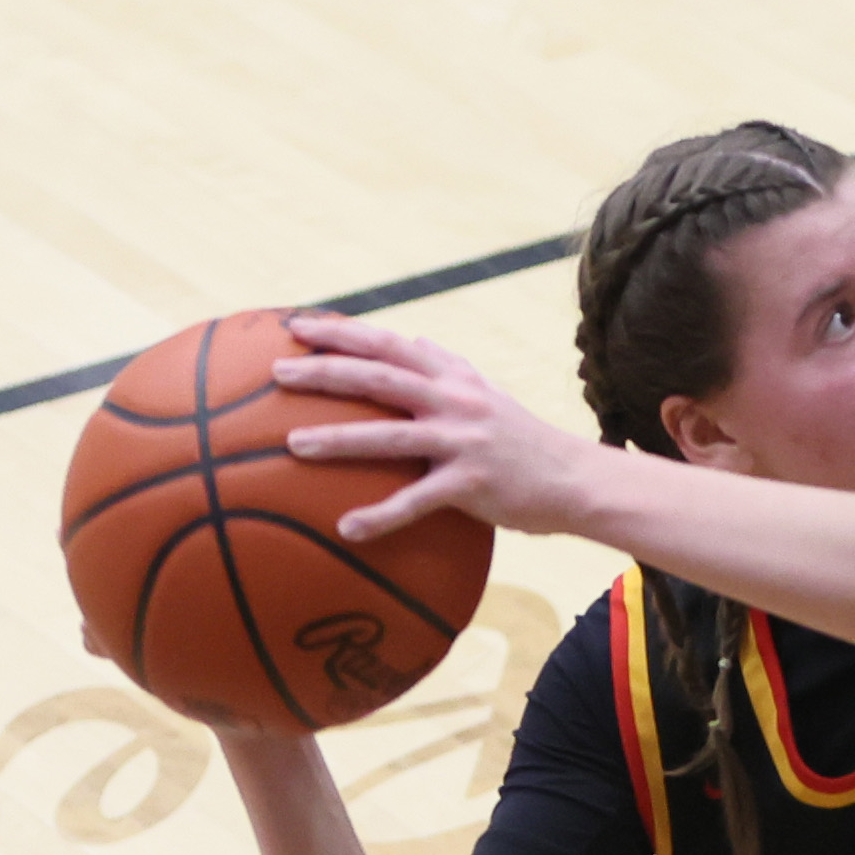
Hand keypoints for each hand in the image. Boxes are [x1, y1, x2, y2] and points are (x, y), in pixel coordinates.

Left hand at [274, 313, 604, 541]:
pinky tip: (347, 528)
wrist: (575, 479)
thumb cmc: (524, 440)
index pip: (390, 345)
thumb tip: (410, 338)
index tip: (295, 326)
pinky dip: (381, 514)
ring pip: (392, 436)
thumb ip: (448, 366)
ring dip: (340, 439)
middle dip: (327, 372)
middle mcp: (457, 401)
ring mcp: (465, 441)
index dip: (342, 334)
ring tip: (294, 444)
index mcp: (454, 378)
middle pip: (382, 378)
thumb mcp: (488, 393)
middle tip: (278, 372)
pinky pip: (418, 500)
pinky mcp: (473, 483)